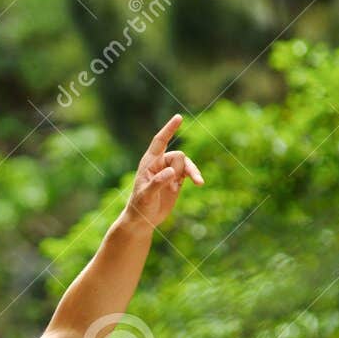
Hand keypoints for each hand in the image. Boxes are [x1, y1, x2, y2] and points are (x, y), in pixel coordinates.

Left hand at [124, 113, 203, 229]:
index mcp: (149, 162)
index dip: (169, 129)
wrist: (143, 220)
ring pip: (186, 163)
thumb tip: (172, 171)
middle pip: (179, 156)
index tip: (179, 117)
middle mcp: (160, 163)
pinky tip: (199, 183)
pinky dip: (195, 176)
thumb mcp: (146, 195)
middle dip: (181, 168)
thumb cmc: (139, 206)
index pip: (160, 141)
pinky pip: (190, 173)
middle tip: (173, 186)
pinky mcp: (177, 181)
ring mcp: (170, 171)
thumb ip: (157, 183)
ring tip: (199, 182)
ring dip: (193, 172)